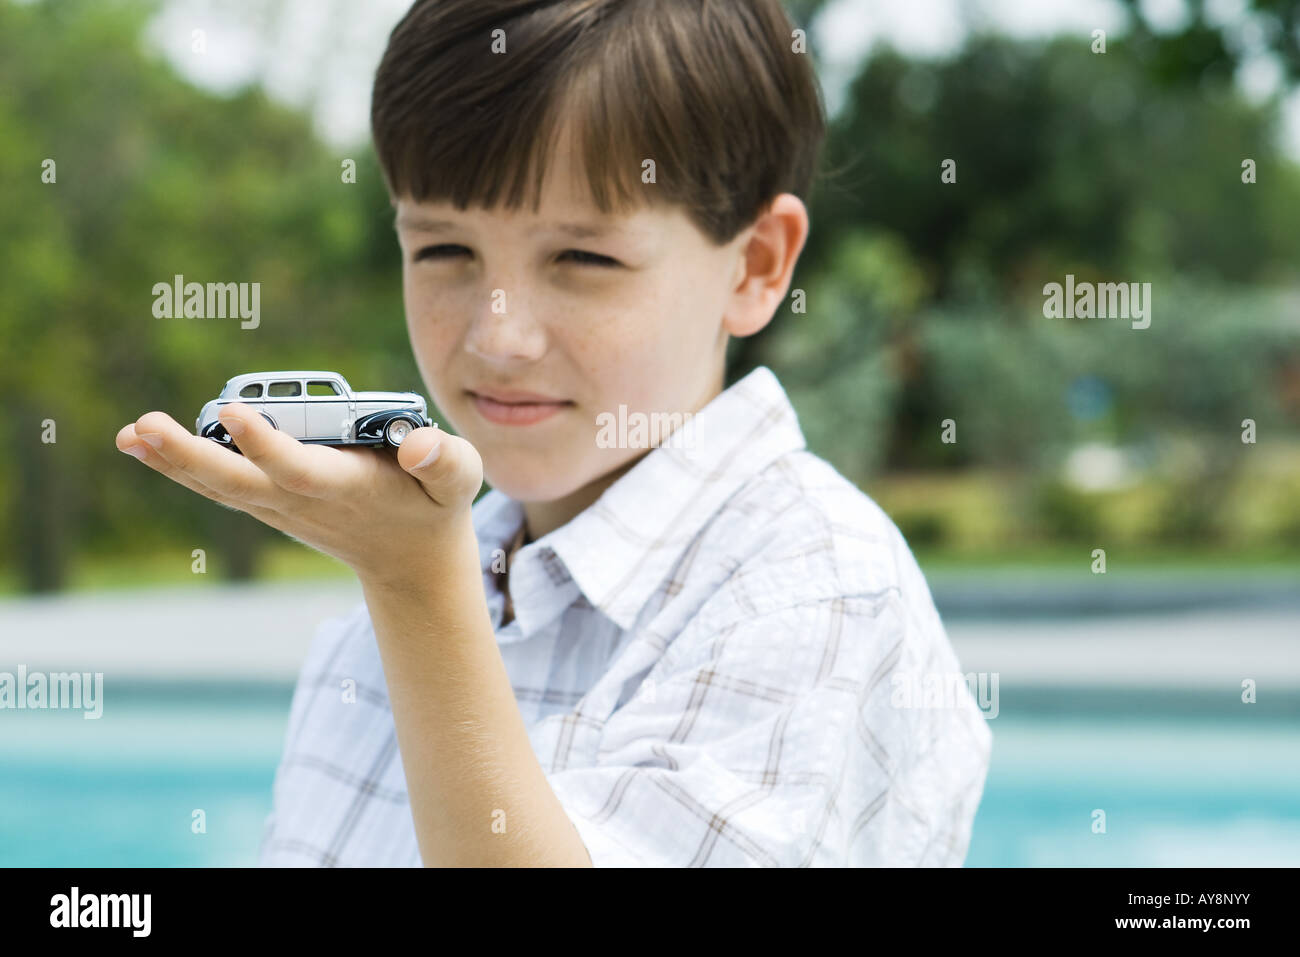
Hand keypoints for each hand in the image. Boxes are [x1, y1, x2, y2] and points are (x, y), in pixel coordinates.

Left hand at [115, 402, 482, 587]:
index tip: (233, 413)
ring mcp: (281, 507)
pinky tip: (141, 444)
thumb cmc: (435, 505)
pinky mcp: (268, 503)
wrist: (411, 561)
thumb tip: (418, 443)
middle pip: (241, 483)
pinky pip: (218, 485)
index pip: (301, 470)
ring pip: (220, 486)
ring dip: (173, 463)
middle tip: (145, 427)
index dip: (267, 445)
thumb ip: (445, 459)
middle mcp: (305, 502)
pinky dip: (178, 467)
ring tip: (131, 434)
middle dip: (191, 456)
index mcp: (350, 488)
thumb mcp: (460, 480)